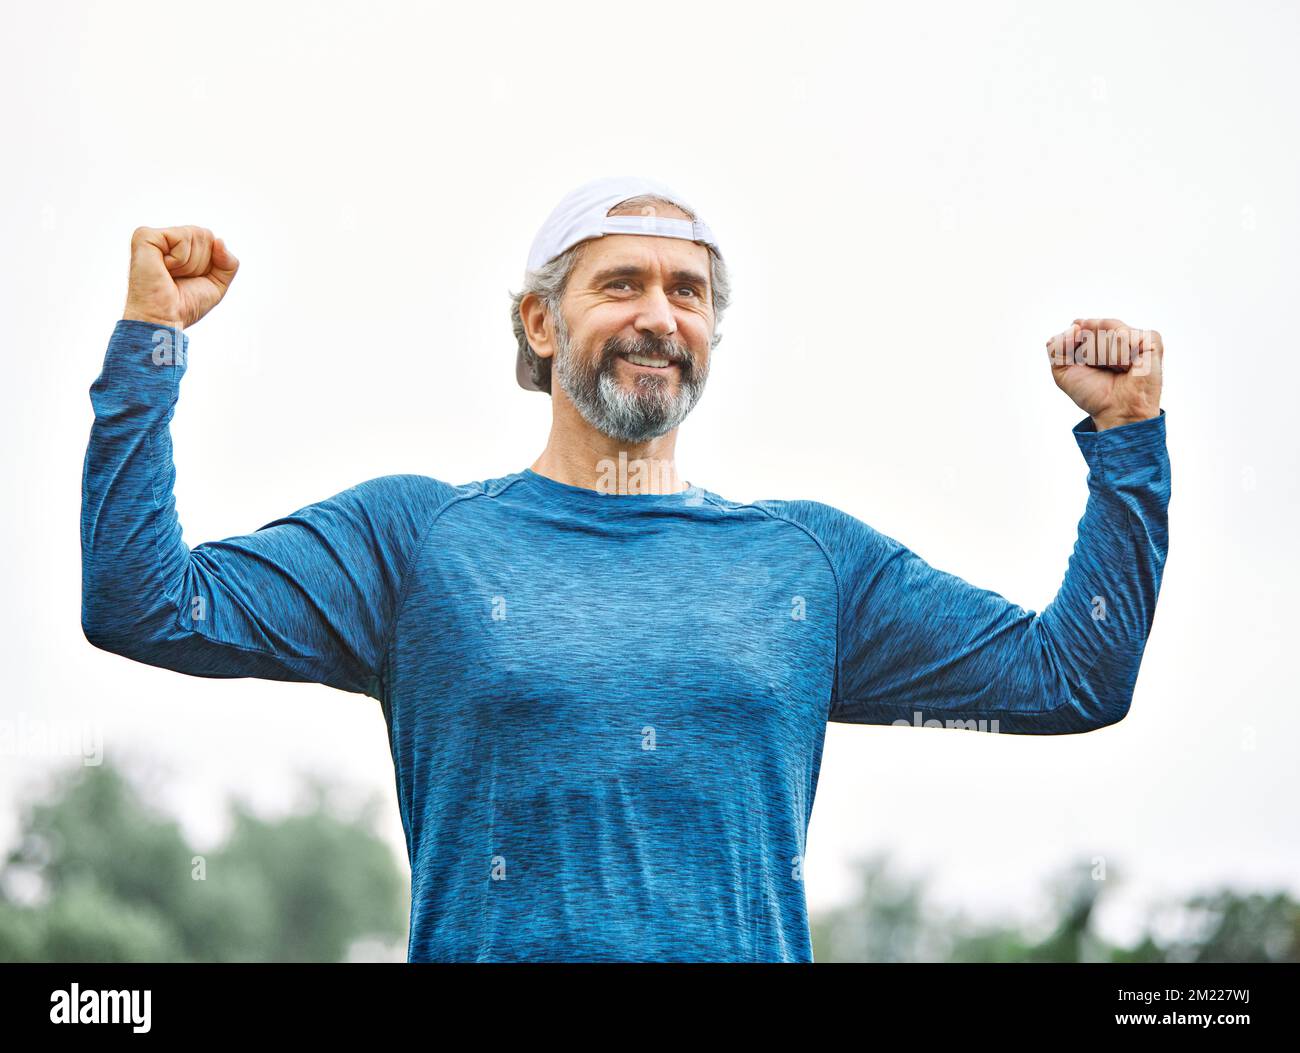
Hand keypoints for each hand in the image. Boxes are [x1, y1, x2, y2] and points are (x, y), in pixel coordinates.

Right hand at [122, 226, 238, 329]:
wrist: (164, 319)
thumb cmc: (185, 305)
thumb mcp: (217, 284)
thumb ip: (228, 263)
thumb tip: (220, 240)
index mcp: (181, 248)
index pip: (212, 240)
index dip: (210, 264)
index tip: (191, 279)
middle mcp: (167, 239)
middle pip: (206, 235)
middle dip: (201, 263)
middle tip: (179, 278)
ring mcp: (154, 236)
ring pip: (195, 234)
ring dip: (190, 263)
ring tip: (170, 275)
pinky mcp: (145, 236)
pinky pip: (181, 237)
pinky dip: (180, 258)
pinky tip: (164, 268)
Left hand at [1045, 317, 1163, 429]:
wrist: (1116, 410)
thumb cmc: (1092, 393)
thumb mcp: (1062, 371)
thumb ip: (1056, 347)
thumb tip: (1075, 326)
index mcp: (1095, 336)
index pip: (1078, 325)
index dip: (1075, 347)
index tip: (1082, 363)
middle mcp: (1114, 332)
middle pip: (1091, 328)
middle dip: (1090, 353)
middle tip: (1102, 370)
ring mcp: (1133, 335)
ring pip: (1107, 331)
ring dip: (1106, 357)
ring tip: (1117, 370)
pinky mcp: (1150, 340)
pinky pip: (1125, 336)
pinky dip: (1121, 356)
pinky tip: (1129, 367)